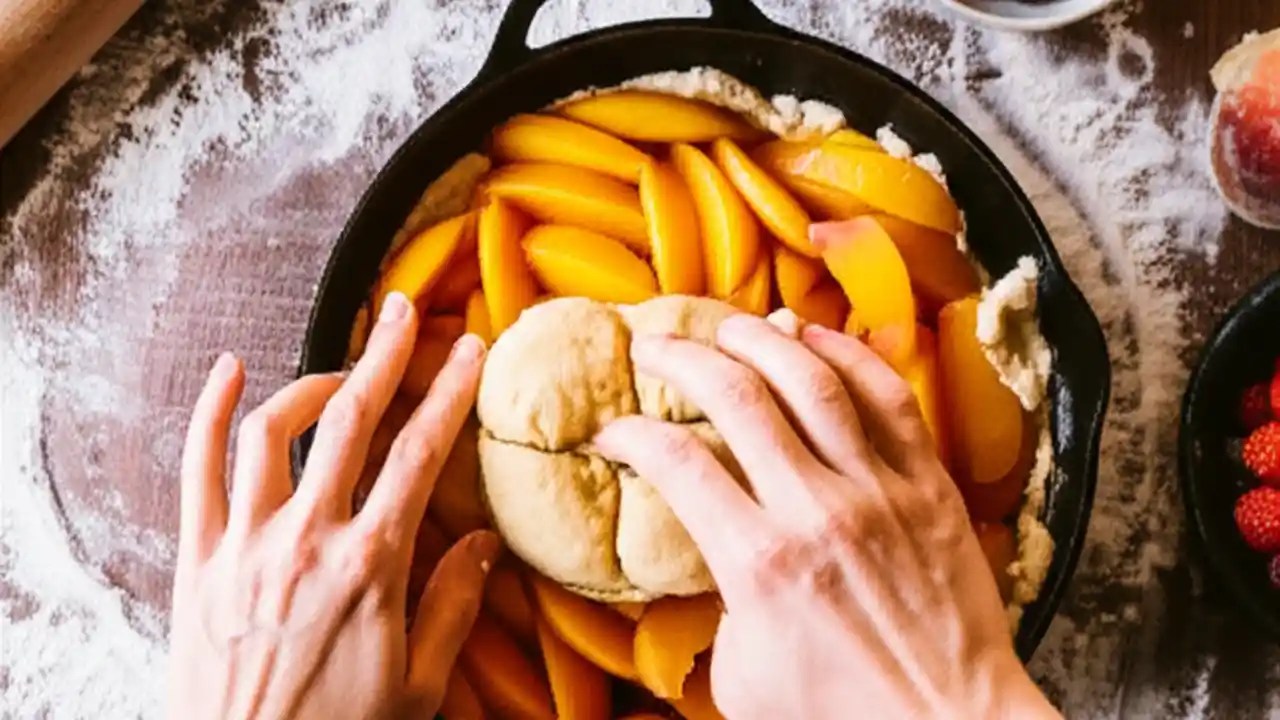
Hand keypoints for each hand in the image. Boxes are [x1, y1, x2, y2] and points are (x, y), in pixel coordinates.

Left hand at [167, 292, 495, 719]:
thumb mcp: (419, 684)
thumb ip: (453, 605)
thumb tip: (484, 546)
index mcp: (370, 565)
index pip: (419, 455)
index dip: (449, 394)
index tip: (469, 352)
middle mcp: (306, 539)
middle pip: (352, 419)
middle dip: (384, 355)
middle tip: (405, 313)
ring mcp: (245, 543)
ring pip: (273, 430)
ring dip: (312, 383)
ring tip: (340, 371)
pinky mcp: (198, 559)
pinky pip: (197, 468)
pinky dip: (209, 410)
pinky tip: (229, 369)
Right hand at [594, 311, 1059, 719]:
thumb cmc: (839, 716)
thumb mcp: (742, 677)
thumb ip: (718, 606)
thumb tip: (714, 557)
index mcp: (759, 562)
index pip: (675, 463)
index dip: (630, 434)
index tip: (611, 431)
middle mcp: (815, 510)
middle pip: (736, 396)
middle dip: (682, 358)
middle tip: (654, 345)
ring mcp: (878, 490)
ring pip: (812, 380)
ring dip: (761, 339)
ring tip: (727, 325)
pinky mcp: (929, 486)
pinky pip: (889, 399)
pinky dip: (850, 357)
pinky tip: (818, 338)